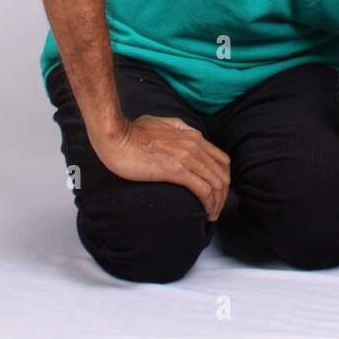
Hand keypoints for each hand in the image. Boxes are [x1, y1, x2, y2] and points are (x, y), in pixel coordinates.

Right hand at [92, 115, 230, 219]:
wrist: (115, 136)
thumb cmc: (131, 132)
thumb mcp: (161, 123)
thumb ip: (177, 129)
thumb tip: (184, 134)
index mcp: (192, 136)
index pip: (222, 160)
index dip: (223, 179)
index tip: (217, 194)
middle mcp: (194, 145)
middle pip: (222, 174)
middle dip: (223, 195)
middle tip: (215, 209)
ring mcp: (186, 157)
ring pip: (216, 183)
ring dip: (217, 202)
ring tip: (211, 215)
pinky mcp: (176, 170)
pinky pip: (203, 190)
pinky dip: (209, 203)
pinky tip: (205, 212)